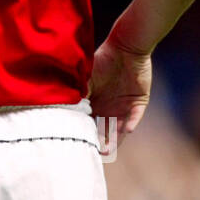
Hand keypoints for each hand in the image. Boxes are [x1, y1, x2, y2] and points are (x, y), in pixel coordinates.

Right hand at [88, 37, 151, 153]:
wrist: (126, 47)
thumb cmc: (102, 61)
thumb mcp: (85, 79)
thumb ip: (77, 94)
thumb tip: (61, 109)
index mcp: (95, 105)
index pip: (89, 125)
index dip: (85, 135)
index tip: (79, 144)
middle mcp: (109, 110)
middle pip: (104, 132)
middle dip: (100, 143)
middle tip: (93, 153)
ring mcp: (124, 108)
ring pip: (119, 130)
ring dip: (115, 140)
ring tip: (108, 150)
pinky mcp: (138, 103)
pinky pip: (135, 117)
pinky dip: (131, 123)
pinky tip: (127, 130)